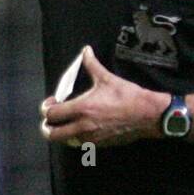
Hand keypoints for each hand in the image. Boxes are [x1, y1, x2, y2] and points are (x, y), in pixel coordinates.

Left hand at [40, 45, 162, 148]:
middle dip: (47, 127)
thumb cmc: (127, 95)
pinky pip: (81, 144)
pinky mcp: (100, 144)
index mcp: (82, 109)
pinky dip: (76, 137)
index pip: (51, 114)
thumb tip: (86, 50)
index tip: (52, 102)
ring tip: (67, 122)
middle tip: (52, 118)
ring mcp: (91, 138)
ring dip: (62, 132)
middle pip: (52, 134)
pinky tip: (83, 126)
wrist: (147, 114)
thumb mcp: (107, 78)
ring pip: (65, 141)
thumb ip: (92, 64)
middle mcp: (83, 126)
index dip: (46, 108)